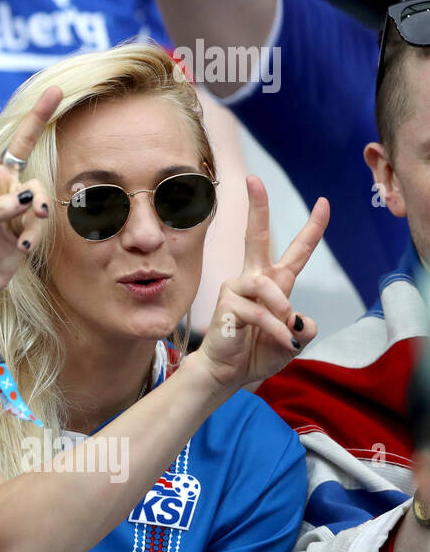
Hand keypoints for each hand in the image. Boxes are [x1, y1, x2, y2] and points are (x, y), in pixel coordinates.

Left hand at [0, 76, 60, 323]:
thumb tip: (28, 197)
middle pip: (22, 145)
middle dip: (39, 118)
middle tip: (56, 90)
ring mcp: (15, 205)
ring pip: (39, 193)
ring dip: (36, 211)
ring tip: (21, 234)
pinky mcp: (27, 227)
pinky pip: (40, 222)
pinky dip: (32, 235)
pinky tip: (18, 250)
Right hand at [193, 176, 328, 390]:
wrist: (228, 371)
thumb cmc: (257, 352)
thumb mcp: (294, 339)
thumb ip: (304, 326)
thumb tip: (297, 317)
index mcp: (274, 283)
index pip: (296, 251)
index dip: (312, 227)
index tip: (324, 203)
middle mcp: (254, 279)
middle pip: (256, 235)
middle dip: (257, 206)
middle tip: (253, 179)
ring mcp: (238, 289)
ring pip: (269, 287)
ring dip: (282, 312)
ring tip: (285, 333)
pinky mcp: (228, 304)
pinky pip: (261, 312)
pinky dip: (276, 330)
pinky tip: (280, 341)